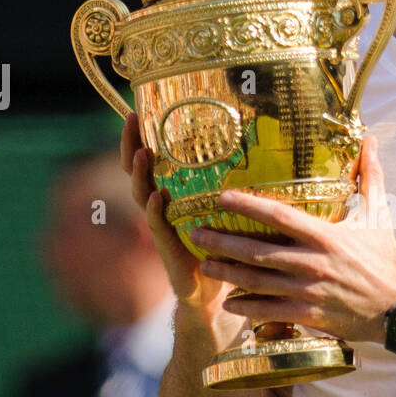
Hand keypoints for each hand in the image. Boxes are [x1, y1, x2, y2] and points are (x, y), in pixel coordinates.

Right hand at [120, 112, 230, 323]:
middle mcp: (161, 205)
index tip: (140, 109)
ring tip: (143, 153)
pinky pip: (158, 226)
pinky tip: (158, 197)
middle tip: (132, 121)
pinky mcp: (168, 247)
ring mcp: (161, 225)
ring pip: (143, 194)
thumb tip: (263, 145)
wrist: (213, 288)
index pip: (153, 158)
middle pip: (137, 170)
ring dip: (142, 173)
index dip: (144, 134)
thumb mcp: (226, 208)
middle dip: (131, 144)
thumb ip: (232, 182)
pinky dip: (156, 211)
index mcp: (172, 192)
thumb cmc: (224, 243)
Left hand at [194, 134, 395, 344]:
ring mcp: (308, 292)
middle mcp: (312, 264)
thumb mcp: (379, 215)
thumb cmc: (386, 258)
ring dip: (227, 274)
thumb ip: (371, 177)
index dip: (247, 206)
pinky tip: (229, 303)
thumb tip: (372, 140)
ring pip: (258, 283)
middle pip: (257, 252)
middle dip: (223, 243)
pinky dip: (248, 308)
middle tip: (195, 235)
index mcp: (325, 236)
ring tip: (203, 266)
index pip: (279, 217)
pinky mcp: (309, 315)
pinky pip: (271, 312)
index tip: (221, 197)